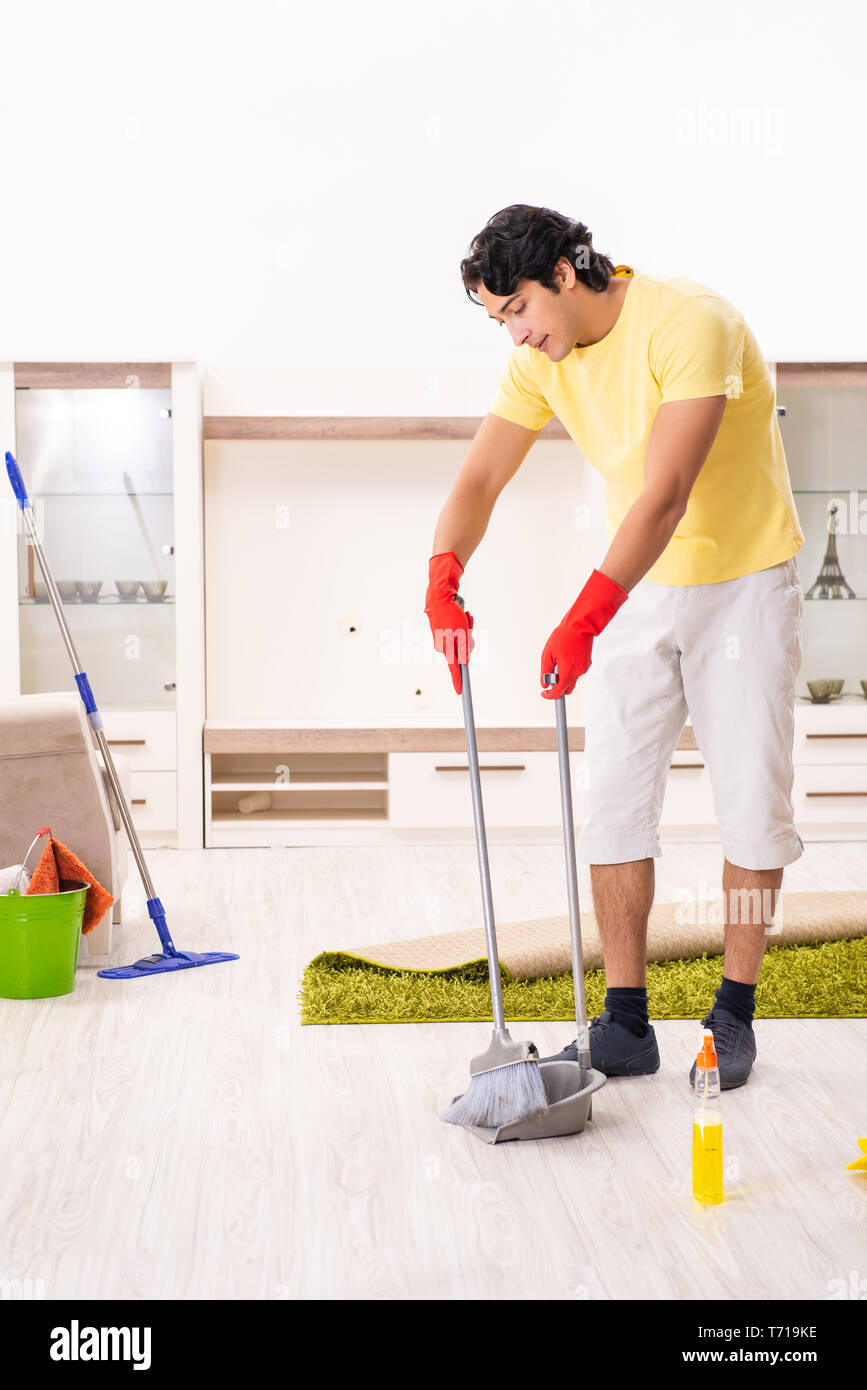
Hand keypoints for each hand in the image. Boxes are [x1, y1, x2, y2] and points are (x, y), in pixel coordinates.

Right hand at [424, 552, 474, 694]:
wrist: (438, 596)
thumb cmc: (450, 614)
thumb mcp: (462, 632)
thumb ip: (465, 648)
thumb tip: (465, 661)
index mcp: (446, 649)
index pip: (454, 669)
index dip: (458, 681)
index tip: (460, 693)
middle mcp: (443, 646)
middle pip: (462, 651)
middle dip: (469, 640)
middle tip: (468, 625)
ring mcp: (442, 639)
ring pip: (462, 641)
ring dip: (467, 631)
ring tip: (465, 617)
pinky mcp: (443, 631)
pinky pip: (458, 633)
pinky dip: (463, 625)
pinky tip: (464, 615)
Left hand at [540, 569, 627, 698]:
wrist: (581, 625)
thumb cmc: (563, 637)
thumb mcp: (548, 654)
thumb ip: (545, 671)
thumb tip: (545, 684)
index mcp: (567, 671)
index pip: (559, 692)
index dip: (550, 696)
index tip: (544, 693)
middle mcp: (577, 672)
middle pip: (567, 689)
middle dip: (558, 687)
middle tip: (551, 676)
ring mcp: (584, 668)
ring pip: (572, 679)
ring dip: (564, 675)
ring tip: (559, 659)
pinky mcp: (587, 664)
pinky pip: (577, 671)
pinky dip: (570, 669)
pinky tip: (567, 656)